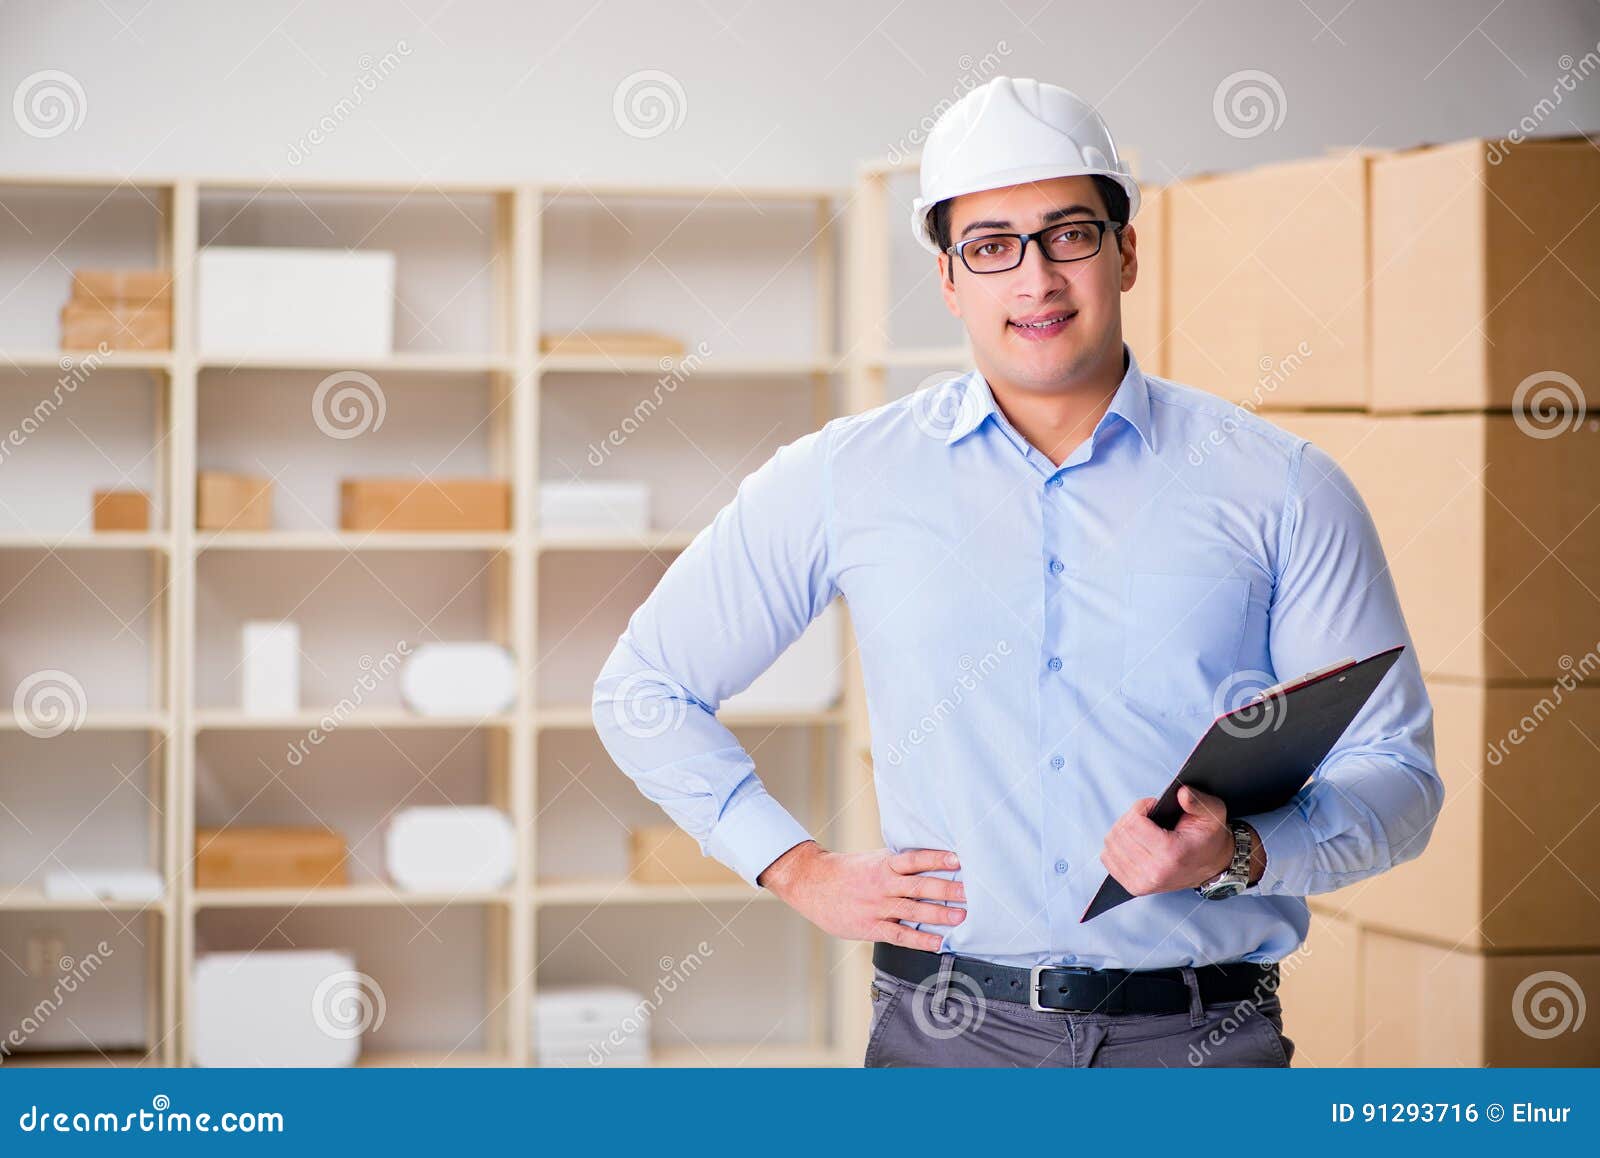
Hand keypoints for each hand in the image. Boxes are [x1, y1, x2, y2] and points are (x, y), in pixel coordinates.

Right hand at [757, 840, 965, 950]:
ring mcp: (877, 907)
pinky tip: (937, 942)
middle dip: (947, 889)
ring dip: (939, 914)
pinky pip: (899, 935)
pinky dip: (919, 939)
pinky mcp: (871, 927)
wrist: (812, 884)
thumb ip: (896, 863)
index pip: (915, 859)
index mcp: (883, 864)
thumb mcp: (871, 860)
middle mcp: (882, 884)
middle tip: (969, 892)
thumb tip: (927, 861)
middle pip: (919, 886)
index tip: (958, 860)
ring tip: (961, 917)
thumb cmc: (846, 872)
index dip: (937, 859)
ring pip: (912, 910)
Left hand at [1098, 786, 1236, 895]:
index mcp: (1171, 854)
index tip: (1153, 806)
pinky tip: (1133, 841)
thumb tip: (1180, 793)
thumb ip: (1197, 800)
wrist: (1212, 865)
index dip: (1141, 807)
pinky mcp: (1134, 887)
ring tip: (1141, 828)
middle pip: (1120, 833)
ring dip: (1122, 830)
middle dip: (1131, 817)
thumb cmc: (1209, 837)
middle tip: (1147, 816)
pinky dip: (1116, 846)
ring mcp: (1142, 883)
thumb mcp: (1212, 812)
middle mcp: (1154, 872)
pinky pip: (1108, 859)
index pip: (1134, 823)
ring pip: (1111, 844)